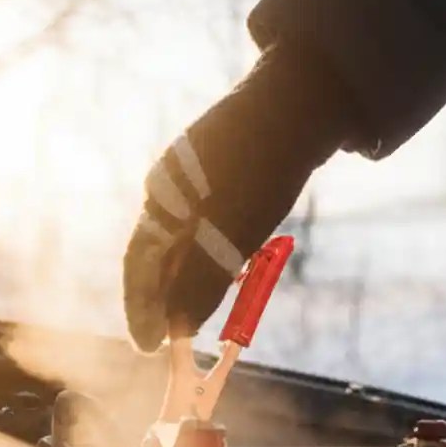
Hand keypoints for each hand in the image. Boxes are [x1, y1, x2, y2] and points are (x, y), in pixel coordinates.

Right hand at [122, 44, 351, 352]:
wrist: (306, 97)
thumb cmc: (263, 167)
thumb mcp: (233, 234)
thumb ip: (201, 282)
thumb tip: (176, 329)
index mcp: (160, 198)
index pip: (139, 265)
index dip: (141, 309)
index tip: (149, 349)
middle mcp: (169, 185)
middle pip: (158, 253)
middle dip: (165, 297)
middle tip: (177, 338)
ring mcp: (196, 174)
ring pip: (185, 237)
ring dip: (191, 276)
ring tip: (205, 308)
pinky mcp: (225, 167)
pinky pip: (209, 219)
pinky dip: (213, 250)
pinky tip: (235, 261)